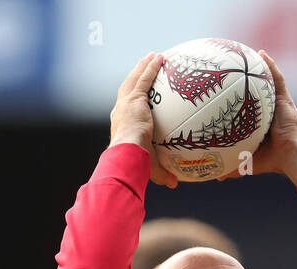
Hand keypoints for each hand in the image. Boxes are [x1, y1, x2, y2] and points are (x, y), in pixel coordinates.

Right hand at [110, 52, 179, 188]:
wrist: (127, 154)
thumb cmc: (134, 163)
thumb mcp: (151, 167)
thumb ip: (164, 174)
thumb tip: (175, 183)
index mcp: (121, 125)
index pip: (126, 110)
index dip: (131, 101)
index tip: (138, 97)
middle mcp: (120, 111)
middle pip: (127, 89)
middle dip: (135, 77)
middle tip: (144, 68)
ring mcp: (126, 103)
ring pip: (134, 79)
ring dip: (142, 66)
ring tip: (152, 56)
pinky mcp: (134, 99)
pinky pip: (144, 78)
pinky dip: (151, 67)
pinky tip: (160, 57)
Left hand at [214, 50, 296, 185]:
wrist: (291, 155)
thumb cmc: (272, 161)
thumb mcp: (246, 163)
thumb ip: (232, 168)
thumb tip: (216, 177)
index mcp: (260, 125)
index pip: (248, 109)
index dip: (238, 101)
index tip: (225, 94)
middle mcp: (269, 112)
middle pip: (256, 92)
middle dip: (247, 81)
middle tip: (232, 69)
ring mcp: (278, 103)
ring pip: (267, 81)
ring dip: (258, 68)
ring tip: (246, 53)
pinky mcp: (285, 98)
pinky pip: (277, 77)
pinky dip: (270, 64)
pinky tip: (261, 53)